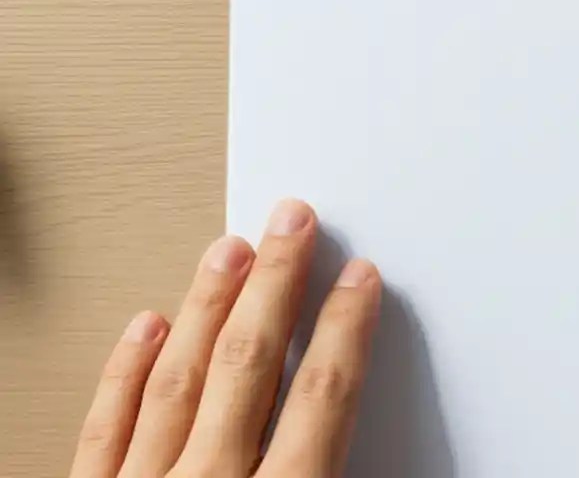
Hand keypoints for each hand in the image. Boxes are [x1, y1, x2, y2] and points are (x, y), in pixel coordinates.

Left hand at [68, 199, 381, 477]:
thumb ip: (329, 472)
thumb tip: (374, 442)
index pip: (322, 397)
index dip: (345, 330)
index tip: (357, 281)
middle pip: (250, 363)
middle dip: (277, 283)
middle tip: (290, 225)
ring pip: (178, 379)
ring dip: (208, 305)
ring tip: (229, 250)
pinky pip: (106, 426)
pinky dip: (127, 371)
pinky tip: (148, 326)